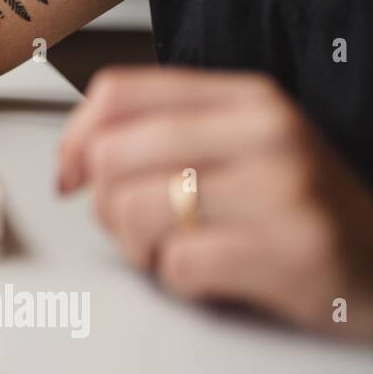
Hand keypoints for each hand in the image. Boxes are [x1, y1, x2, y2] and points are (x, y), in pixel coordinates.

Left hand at [57, 66, 372, 341]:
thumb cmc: (302, 210)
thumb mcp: (242, 147)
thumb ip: (162, 134)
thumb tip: (72, 157)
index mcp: (246, 97)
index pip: (117, 93)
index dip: (74, 139)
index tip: (70, 174)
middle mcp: (264, 132)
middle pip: (112, 155)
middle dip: (106, 204)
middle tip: (140, 225)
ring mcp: (281, 190)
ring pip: (132, 210)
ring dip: (139, 246)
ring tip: (180, 249)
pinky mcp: (289, 252)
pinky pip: (176, 265)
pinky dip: (180, 280)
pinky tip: (215, 275)